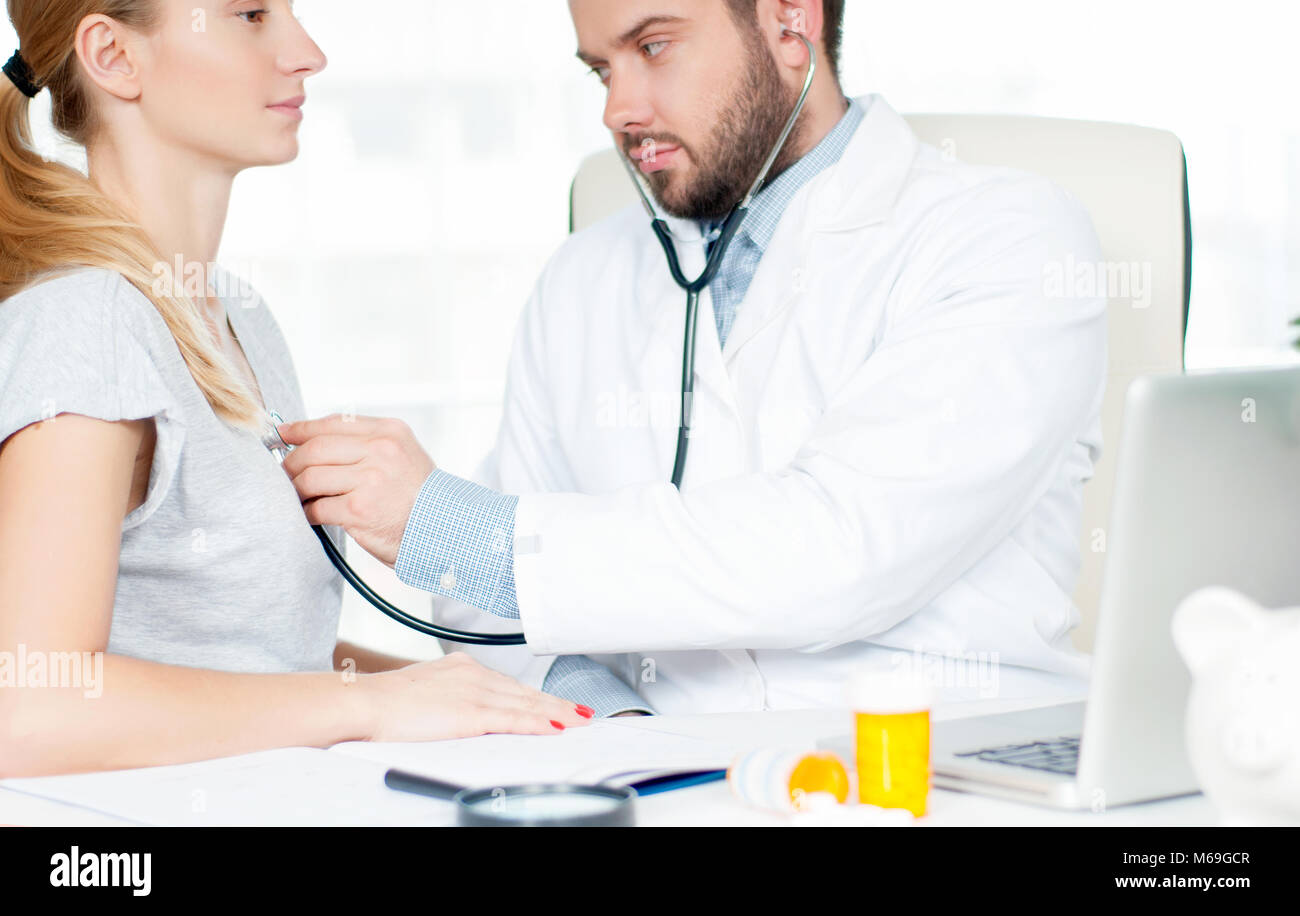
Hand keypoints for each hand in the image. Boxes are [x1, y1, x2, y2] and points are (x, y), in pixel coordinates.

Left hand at [277, 414, 433, 567]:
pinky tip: (310, 515)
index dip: (301, 429)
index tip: (283, 433)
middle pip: (315, 449)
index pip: (333, 423)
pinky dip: (307, 512)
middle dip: (292, 462)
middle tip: (285, 473)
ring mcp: (370, 480)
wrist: (442, 530)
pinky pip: (318, 507)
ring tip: (298, 496)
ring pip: (311, 478)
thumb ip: (367, 443)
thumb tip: (315, 440)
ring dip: (296, 489)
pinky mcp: (359, 510)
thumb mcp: (403, 454)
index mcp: (389, 432)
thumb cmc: (419, 496)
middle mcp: (380, 451)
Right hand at [359, 653, 592, 741]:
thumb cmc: (386, 703)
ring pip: (526, 703)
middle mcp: (473, 674)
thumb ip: (450, 697)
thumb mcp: (426, 691)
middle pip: (525, 692)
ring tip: (580, 720)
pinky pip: (513, 718)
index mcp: (462, 667)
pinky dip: (538, 723)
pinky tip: (555, 728)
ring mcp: (474, 692)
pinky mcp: (470, 712)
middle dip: (556, 704)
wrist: (366, 702)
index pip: (509, 684)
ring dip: (557, 713)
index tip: (557, 703)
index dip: (537, 696)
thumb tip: (462, 711)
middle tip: (583, 712)